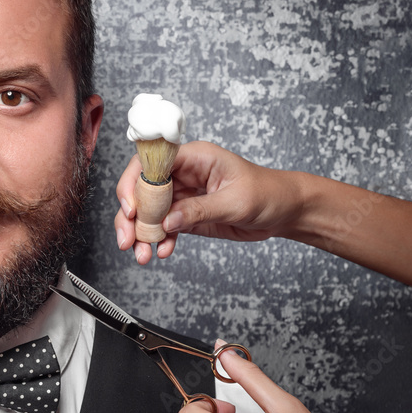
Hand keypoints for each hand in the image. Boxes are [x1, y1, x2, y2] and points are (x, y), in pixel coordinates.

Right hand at [113, 141, 302, 263]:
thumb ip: (200, 210)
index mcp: (193, 157)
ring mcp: (182, 195)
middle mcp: (182, 174)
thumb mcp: (236, 201)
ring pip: (148, 212)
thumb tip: (168, 221)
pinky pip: (163, 227)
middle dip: (131, 216)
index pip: (151, 163)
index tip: (131, 209)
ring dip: (141, 234)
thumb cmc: (268, 193)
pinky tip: (161, 251)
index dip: (134, 184)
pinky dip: (158, 241)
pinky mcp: (185, 215)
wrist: (284, 211)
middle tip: (127, 240)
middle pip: (142, 190)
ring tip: (141, 255)